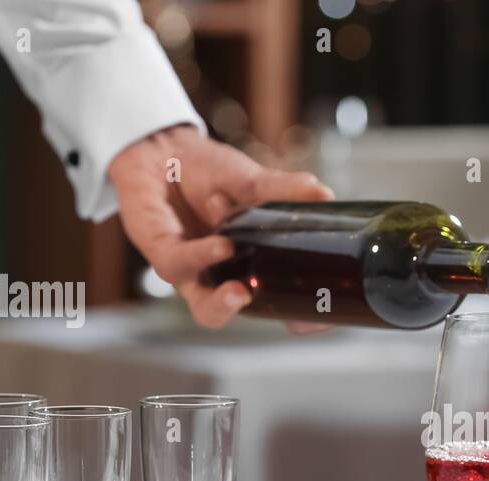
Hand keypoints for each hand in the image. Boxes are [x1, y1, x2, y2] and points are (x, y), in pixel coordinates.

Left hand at [108, 125, 332, 329]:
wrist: (162, 147)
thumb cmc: (210, 175)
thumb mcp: (252, 181)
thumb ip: (283, 190)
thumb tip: (321, 192)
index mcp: (253, 267)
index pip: (282, 306)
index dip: (306, 320)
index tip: (326, 318)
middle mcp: (223, 277)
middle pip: (246, 319)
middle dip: (270, 326)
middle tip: (284, 320)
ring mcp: (193, 271)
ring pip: (205, 309)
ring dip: (224, 304)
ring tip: (241, 291)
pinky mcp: (163, 253)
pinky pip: (182, 264)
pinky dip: (204, 256)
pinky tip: (222, 244)